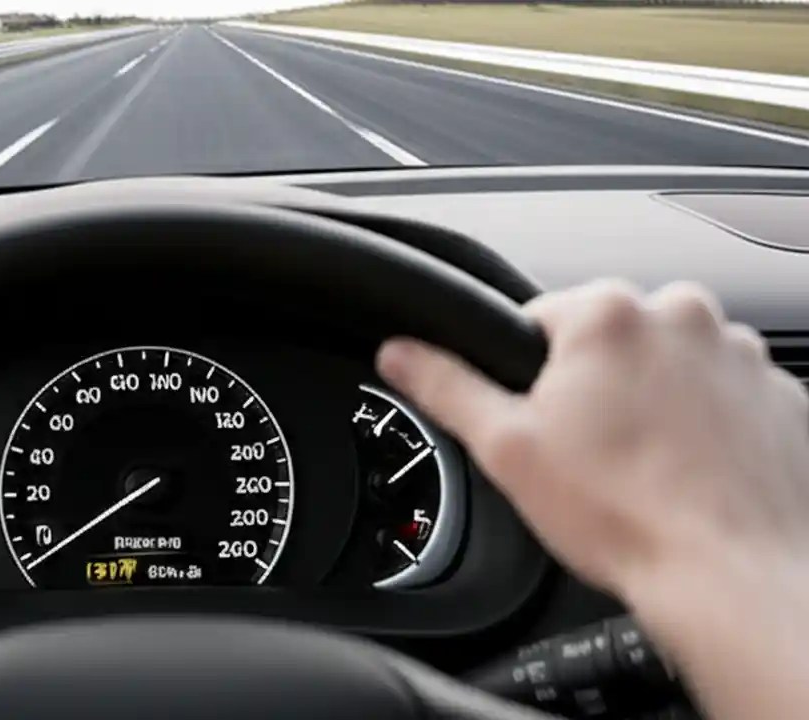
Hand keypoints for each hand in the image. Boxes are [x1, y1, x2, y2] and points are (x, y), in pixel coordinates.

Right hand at [377, 280, 808, 719]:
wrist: (730, 577)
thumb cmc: (624, 516)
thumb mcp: (505, 449)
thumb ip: (446, 386)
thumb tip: (398, 353)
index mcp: (607, 313)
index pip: (540, 319)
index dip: (529, 376)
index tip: (544, 423)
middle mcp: (682, 315)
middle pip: (609, 341)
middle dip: (593, 387)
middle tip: (589, 453)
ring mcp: (741, 352)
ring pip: (669, 365)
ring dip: (652, 401)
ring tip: (642, 469)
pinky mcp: (781, 393)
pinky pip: (725, 394)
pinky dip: (705, 424)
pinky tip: (686, 473)